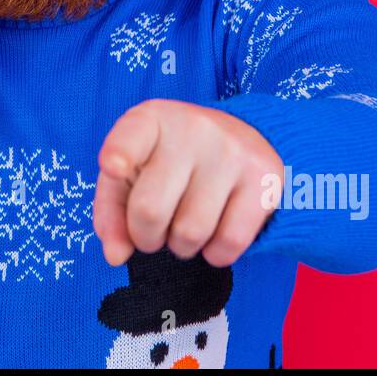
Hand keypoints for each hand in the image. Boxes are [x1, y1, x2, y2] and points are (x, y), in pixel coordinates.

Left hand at [93, 99, 283, 266]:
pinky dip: (216, 254)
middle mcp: (192, 127)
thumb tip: (116, 256)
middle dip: (145, 236)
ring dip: (181, 246)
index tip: (113, 166)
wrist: (238, 141)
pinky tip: (214, 235)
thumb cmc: (168, 163)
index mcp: (150, 119)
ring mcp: (232, 150)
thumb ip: (112, 212)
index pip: (129, 137)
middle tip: (154, 229)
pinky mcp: (265, 178)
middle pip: (150, 210)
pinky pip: (230, 242)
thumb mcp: (131, 174)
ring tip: (184, 227)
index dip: (118, 155)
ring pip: (190, 233)